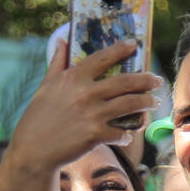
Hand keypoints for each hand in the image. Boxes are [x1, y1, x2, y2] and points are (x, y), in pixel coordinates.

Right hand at [4, 37, 162, 175]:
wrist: (32, 149)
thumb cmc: (37, 117)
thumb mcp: (45, 85)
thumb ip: (57, 62)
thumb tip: (62, 40)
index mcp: (73, 78)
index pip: (102, 58)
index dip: (120, 50)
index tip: (133, 45)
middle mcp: (85, 93)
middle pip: (125, 81)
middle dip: (146, 80)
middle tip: (157, 80)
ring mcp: (92, 114)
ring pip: (129, 104)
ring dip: (146, 102)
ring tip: (154, 102)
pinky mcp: (95, 135)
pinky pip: (120, 132)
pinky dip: (127, 134)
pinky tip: (128, 134)